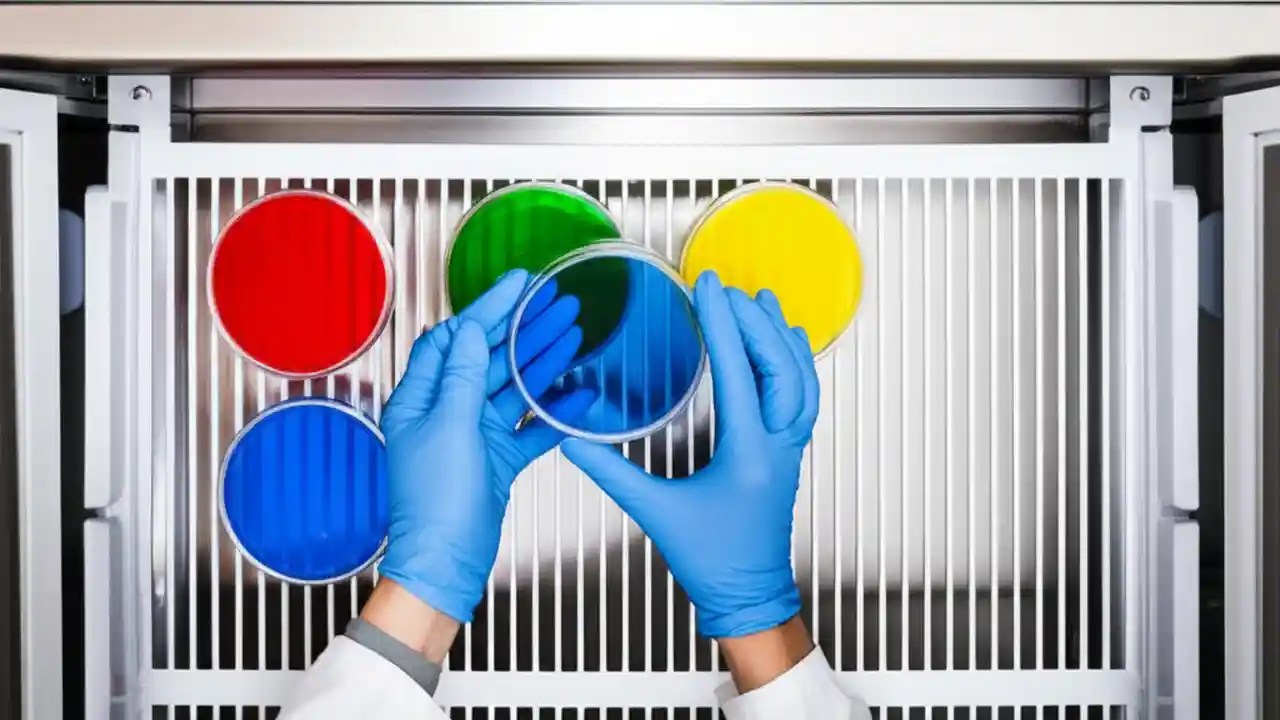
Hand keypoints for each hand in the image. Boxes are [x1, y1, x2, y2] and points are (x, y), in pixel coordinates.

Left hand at [379, 270, 593, 622]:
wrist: (446, 563)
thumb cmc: (435, 501)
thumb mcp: (450, 427)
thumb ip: (462, 377)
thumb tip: (467, 330)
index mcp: (421, 399)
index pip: (455, 339)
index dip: (487, 308)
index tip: (517, 284)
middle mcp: (447, 411)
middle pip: (488, 358)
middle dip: (524, 328)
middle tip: (557, 302)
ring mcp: (475, 435)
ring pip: (514, 387)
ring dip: (544, 360)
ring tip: (575, 333)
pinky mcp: (498, 460)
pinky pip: (531, 427)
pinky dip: (556, 413)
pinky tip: (582, 396)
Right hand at [563, 272, 819, 637]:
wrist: (749, 597)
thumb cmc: (712, 560)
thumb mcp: (656, 512)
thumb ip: (612, 473)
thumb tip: (572, 441)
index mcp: (748, 453)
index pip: (739, 372)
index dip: (723, 323)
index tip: (708, 287)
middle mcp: (778, 444)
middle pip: (780, 365)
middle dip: (752, 321)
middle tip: (727, 288)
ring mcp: (790, 447)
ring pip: (799, 376)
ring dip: (778, 335)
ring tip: (759, 300)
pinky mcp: (790, 452)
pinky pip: (802, 394)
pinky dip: (793, 360)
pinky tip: (784, 343)